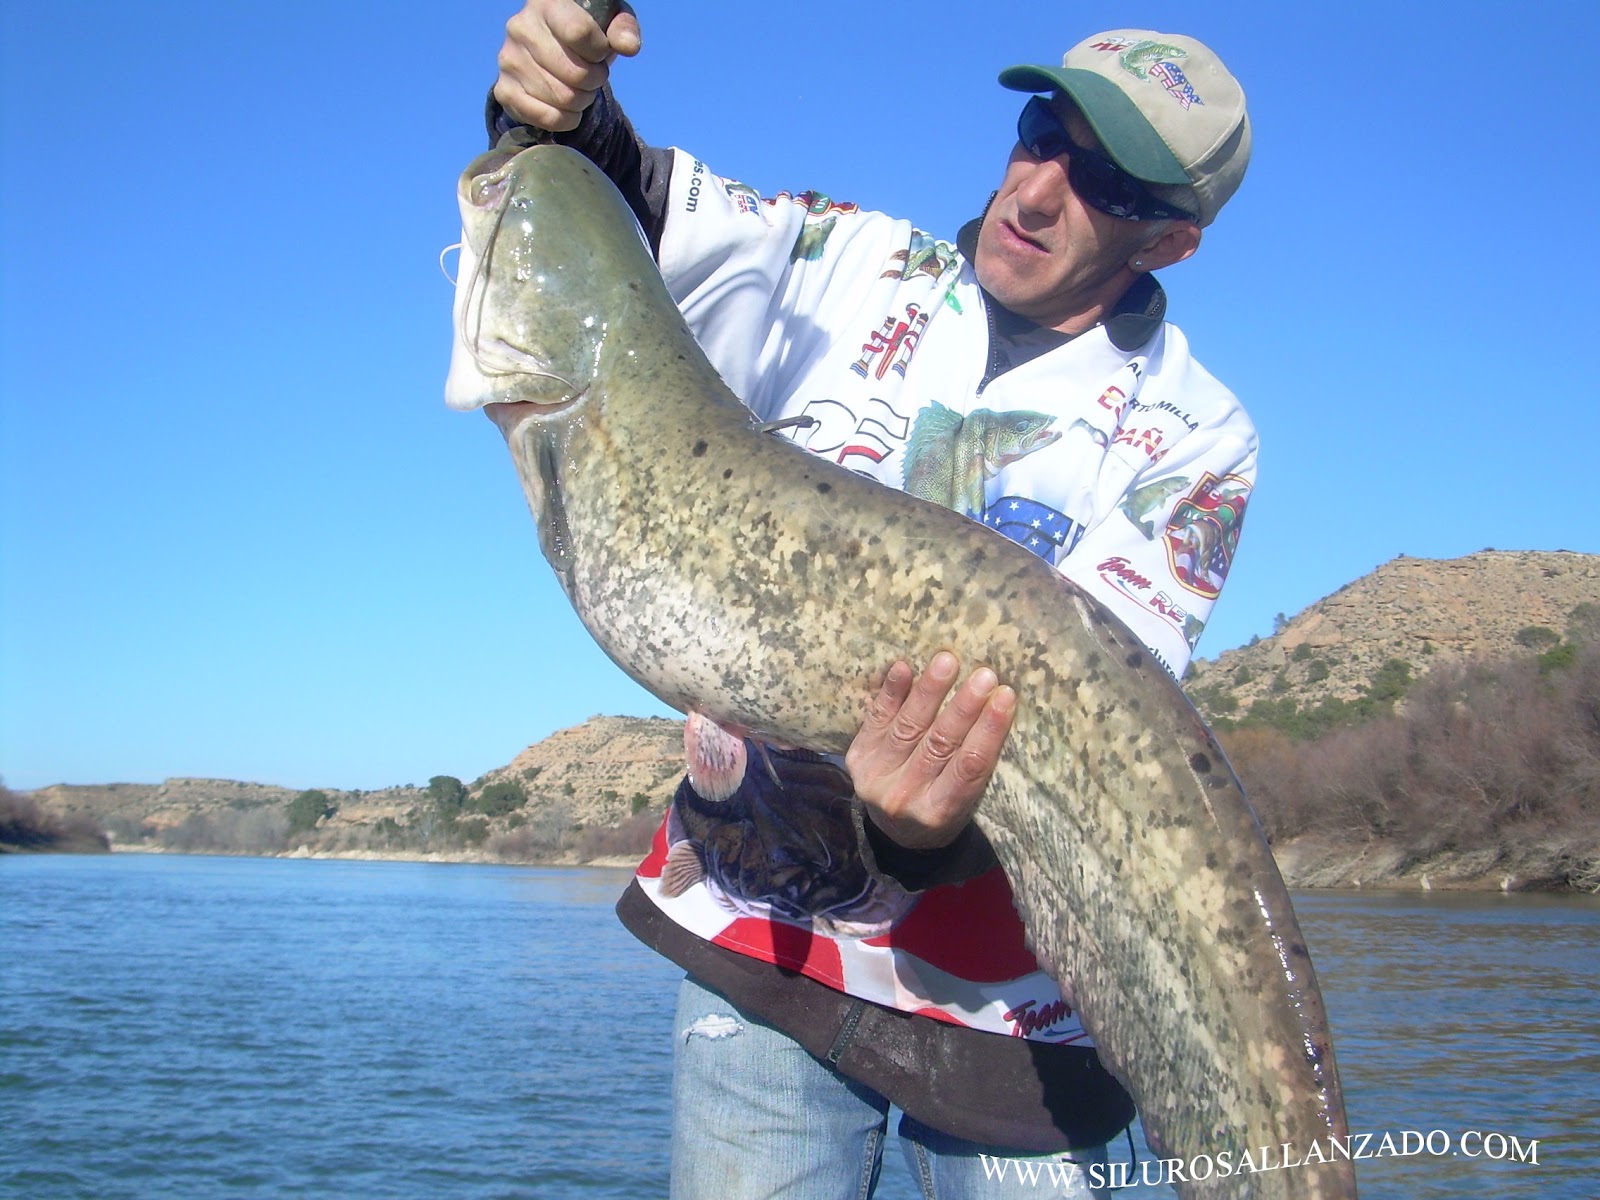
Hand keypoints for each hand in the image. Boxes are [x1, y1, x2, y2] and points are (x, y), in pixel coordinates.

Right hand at [493, 0, 641, 131]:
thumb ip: (623, 29)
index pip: (579, 32)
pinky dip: (565, 120)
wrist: (548, 51)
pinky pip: (545, 117)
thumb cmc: (585, 34)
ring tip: (579, 90)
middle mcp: (521, 28)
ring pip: (562, 98)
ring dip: (581, 102)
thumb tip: (628, 46)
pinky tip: (568, 109)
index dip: (599, 51)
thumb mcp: (608, 22)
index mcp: (546, 3)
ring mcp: (509, 60)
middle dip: (594, 81)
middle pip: (574, 73)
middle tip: (593, 77)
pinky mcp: (504, 89)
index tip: (600, 53)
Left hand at [845, 652, 1016, 850]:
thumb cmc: (943, 810)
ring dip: (929, 691)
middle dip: (963, 706)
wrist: (894, 832)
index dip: (988, 730)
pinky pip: (876, 720)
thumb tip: (999, 704)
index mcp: (940, 811)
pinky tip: (903, 668)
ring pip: (908, 727)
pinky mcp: (857, 758)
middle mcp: (905, 796)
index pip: (969, 766)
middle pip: (939, 743)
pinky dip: (891, 694)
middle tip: (984, 675)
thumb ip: (976, 765)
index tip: (1006, 696)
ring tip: (948, 661)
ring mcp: (876, 777)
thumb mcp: (965, 802)